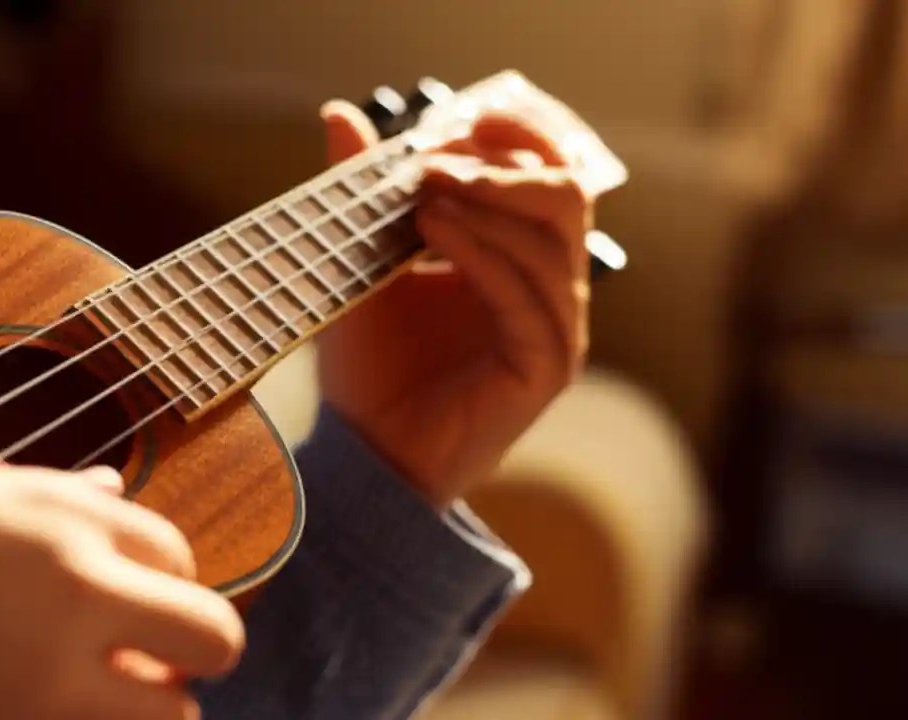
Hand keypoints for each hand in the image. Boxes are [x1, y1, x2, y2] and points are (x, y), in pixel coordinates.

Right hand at [0, 440, 241, 719]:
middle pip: (213, 638)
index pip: (178, 555)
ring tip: (89, 699)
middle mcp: (69, 605)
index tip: (127, 591)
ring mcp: (35, 692)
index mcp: (56, 526)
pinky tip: (36, 717)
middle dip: (192, 648)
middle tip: (143, 657)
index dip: (160, 575)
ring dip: (145, 710)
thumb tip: (110, 494)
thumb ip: (43, 494)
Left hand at [317, 101, 591, 507]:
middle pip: (569, 193)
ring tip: (422, 191)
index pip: (552, 172)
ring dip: (486, 202)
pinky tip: (431, 231)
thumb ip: (360, 190)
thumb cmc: (372, 364)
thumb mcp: (361, 260)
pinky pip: (526, 294)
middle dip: (502, 163)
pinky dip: (480, 251)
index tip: (452, 119)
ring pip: (552, 238)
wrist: (367, 453)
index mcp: (522, 257)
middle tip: (432, 155)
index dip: (514, 135)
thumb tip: (339, 113)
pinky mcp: (544, 369)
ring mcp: (555, 330)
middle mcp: (549, 288)